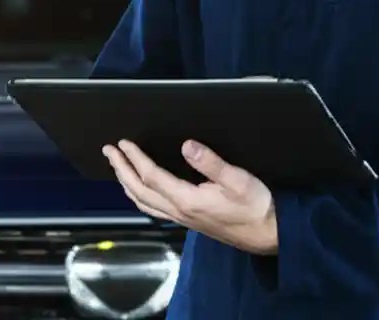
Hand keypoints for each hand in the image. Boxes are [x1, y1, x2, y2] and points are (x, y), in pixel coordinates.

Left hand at [103, 139, 278, 254]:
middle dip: (121, 169)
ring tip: (118, 168)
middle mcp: (180, 211)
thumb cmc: (256, 207)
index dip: (135, 158)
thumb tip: (187, 146)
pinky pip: (154, 210)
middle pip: (139, 190)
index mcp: (188, 200)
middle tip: (108, 150)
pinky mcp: (189, 221)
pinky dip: (140, 197)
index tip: (123, 143)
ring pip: (143, 203)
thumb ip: (211, 163)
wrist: (269, 235)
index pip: (151, 176)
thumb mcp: (238, 180)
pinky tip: (141, 192)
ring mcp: (183, 219)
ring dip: (126, 183)